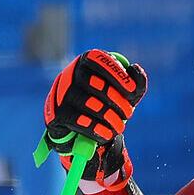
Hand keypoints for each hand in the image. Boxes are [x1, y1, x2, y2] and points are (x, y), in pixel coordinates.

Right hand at [43, 50, 146, 188]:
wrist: (81, 128)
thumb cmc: (107, 104)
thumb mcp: (124, 94)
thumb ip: (136, 82)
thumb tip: (136, 69)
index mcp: (87, 62)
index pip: (99, 60)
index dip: (117, 75)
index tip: (132, 92)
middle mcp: (71, 74)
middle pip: (96, 84)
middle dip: (116, 101)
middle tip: (128, 114)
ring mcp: (62, 94)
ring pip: (89, 103)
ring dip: (109, 117)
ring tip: (119, 126)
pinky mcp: (57, 114)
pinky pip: (78, 120)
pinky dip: (96, 129)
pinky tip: (106, 134)